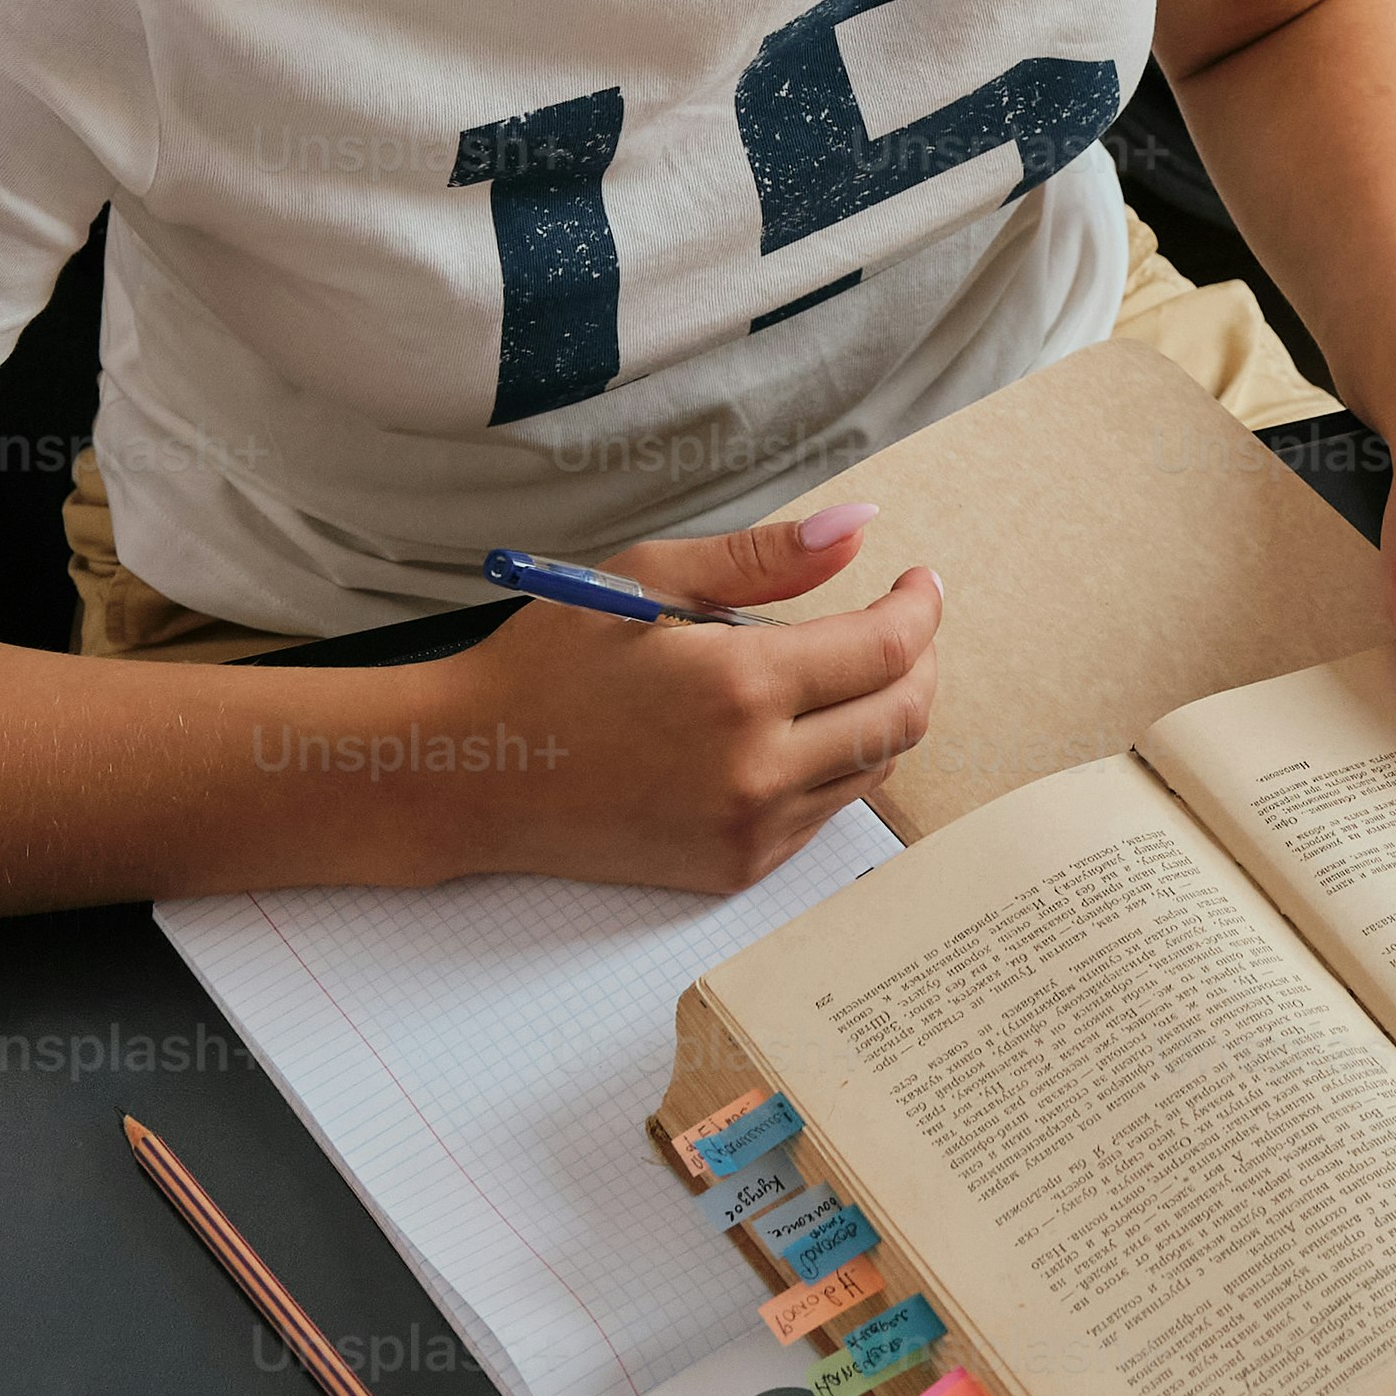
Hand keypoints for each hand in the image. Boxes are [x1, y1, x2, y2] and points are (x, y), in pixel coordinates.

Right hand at [434, 503, 939, 894]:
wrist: (474, 775)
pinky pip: (825, 812)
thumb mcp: (645, 581)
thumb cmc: (547, 665)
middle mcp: (757, 769)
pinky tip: (802, 727)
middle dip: (920, 661)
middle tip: (902, 623)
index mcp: (738, 687)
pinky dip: (837, 764)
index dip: (919, 609)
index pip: (886, 650)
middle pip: (901, 716)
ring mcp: (749, 830)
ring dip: (885, 714)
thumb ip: (762, 558)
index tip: (918, 581)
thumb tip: (859, 527)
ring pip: (873, 769)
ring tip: (854, 670)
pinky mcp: (735, 868)